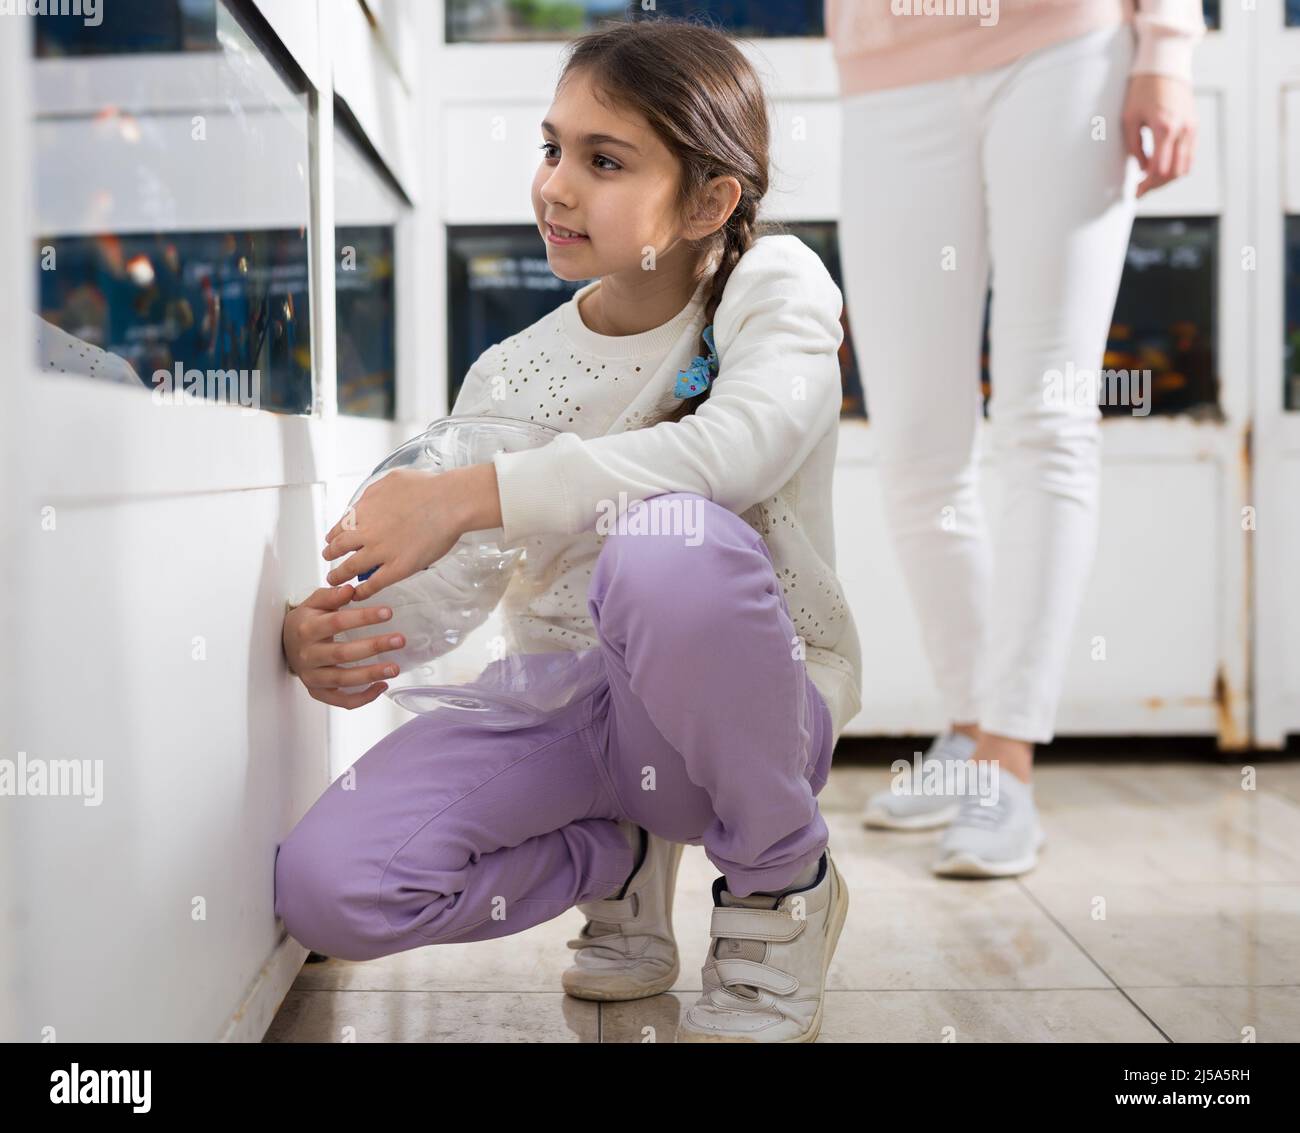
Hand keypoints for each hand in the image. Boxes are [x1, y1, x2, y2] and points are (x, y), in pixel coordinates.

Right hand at [281, 584, 405, 707]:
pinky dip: (362, 697)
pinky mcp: (318, 691)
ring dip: (371, 674)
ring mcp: (312, 676)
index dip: (363, 617)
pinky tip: (381, 686)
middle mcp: (308, 655)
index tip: (387, 613)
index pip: (337, 622)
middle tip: (399, 640)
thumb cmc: (304, 622)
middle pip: (342, 653)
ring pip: (343, 679)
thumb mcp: (313, 603)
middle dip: (373, 647)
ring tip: (395, 668)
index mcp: (307, 629)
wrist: (284, 644)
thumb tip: (350, 590)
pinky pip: (340, 700)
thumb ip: (331, 595)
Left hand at [322, 468, 464, 600]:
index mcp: (365, 510)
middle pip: (339, 548)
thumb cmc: (428, 488)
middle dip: (331, 555)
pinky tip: (358, 595)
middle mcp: (367, 532)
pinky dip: (362, 592)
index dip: (334, 536)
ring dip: (339, 576)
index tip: (332, 541)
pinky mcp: (398, 568)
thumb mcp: (391, 480)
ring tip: (334, 581)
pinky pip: (373, 584)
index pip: (340, 526)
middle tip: (329, 559)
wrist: (450, 502)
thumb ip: (373, 494)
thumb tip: (365, 502)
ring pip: (350, 568)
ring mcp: (381, 551)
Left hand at [1122, 73, 1196, 198]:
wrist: (1164, 67)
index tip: (1135, 193)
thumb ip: (1135, 147)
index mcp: (1165, 128)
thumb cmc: (1142, 91)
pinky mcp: (1195, 125)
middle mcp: (1183, 130)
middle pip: (1174, 173)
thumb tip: (1143, 169)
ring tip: (1150, 180)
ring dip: (1168, 178)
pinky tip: (1162, 167)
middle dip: (1157, 185)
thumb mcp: (1129, 120)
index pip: (1159, 170)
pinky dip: (1178, 166)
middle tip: (1141, 189)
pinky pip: (1190, 155)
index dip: (1147, 186)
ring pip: (1185, 167)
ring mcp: (1192, 128)